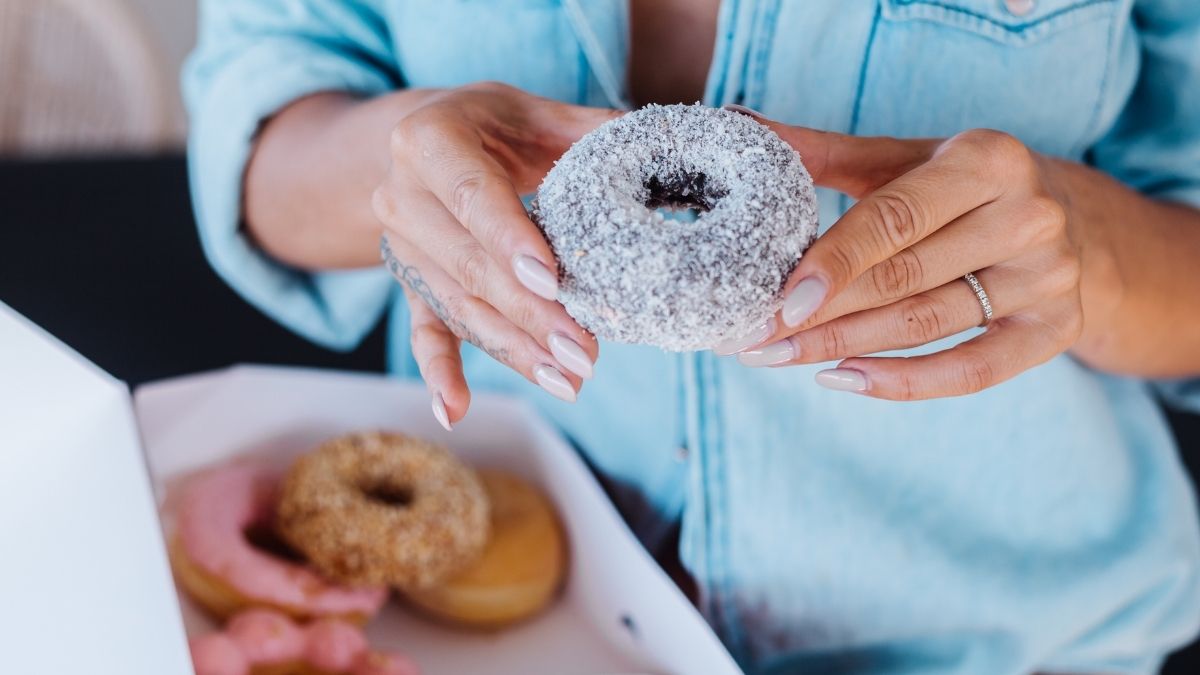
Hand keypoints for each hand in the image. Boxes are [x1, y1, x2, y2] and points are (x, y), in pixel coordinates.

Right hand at [372, 82, 619, 426]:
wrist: (427, 141)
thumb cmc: (496, 125)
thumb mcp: (539, 113)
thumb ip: (595, 130)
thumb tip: (672, 146)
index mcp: (429, 138)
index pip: (472, 196)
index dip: (510, 239)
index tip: (552, 282)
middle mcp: (402, 196)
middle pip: (470, 266)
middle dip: (530, 315)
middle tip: (583, 355)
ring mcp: (402, 247)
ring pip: (460, 307)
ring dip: (513, 350)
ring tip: (566, 383)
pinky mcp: (409, 284)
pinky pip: (424, 331)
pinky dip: (439, 374)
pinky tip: (455, 412)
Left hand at [722, 111, 1085, 399]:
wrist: (1072, 220)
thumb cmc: (960, 188)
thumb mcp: (902, 159)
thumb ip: (825, 152)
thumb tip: (741, 124)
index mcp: (986, 161)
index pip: (894, 220)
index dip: (832, 262)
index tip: (777, 300)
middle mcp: (1028, 216)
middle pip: (902, 279)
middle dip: (818, 316)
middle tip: (753, 338)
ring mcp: (1048, 278)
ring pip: (925, 326)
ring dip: (841, 349)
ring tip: (775, 357)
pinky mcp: (1055, 330)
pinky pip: (971, 371)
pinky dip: (903, 383)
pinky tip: (842, 380)